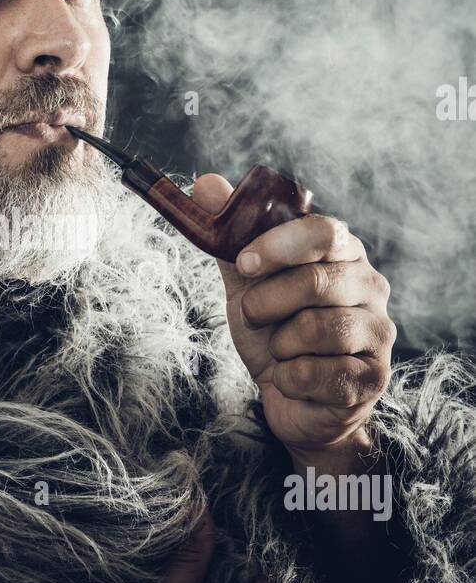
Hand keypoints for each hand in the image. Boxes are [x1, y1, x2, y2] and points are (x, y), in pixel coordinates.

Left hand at [192, 175, 395, 461]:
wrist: (291, 400)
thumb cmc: (275, 332)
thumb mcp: (248, 284)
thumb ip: (230, 237)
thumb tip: (204, 182)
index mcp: (344, 254)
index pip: (325, 232)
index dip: (279, 245)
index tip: (244, 263)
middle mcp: (371, 288)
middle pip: (317, 282)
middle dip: (267, 303)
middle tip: (253, 316)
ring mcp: (378, 334)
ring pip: (318, 330)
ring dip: (279, 344)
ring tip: (279, 349)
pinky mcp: (371, 378)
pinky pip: (318, 374)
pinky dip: (289, 378)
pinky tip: (292, 377)